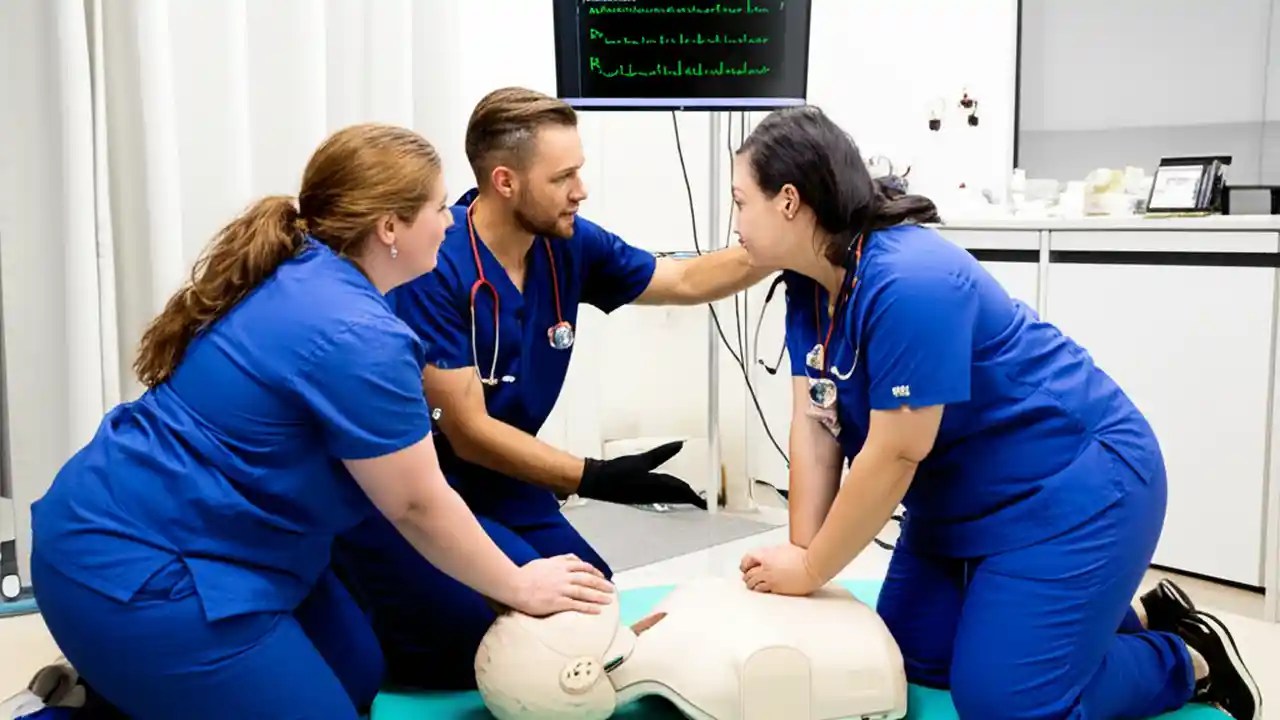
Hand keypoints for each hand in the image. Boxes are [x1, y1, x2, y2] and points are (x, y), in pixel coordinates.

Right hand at [507, 554, 614, 616]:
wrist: (514, 585)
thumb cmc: (525, 574)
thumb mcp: (545, 561)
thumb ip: (559, 559)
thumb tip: (572, 558)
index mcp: (561, 565)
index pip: (583, 567)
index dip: (595, 572)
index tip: (602, 576)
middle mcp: (564, 576)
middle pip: (588, 579)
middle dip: (602, 584)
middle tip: (612, 589)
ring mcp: (561, 589)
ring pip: (585, 592)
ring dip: (599, 596)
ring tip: (609, 600)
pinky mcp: (557, 602)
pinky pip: (577, 605)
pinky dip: (588, 608)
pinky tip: (597, 611)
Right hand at [576, 441, 706, 508]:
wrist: (598, 482)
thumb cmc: (617, 472)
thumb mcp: (642, 459)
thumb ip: (663, 452)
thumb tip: (680, 444)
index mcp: (656, 486)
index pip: (682, 492)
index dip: (695, 497)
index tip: (705, 502)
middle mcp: (654, 495)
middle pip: (678, 498)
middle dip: (691, 498)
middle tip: (702, 500)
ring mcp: (647, 498)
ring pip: (671, 499)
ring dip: (682, 497)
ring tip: (692, 497)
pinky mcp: (642, 497)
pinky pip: (662, 498)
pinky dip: (671, 496)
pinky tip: (671, 493)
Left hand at [740, 544, 822, 595]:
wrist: (813, 567)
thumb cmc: (805, 557)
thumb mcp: (786, 548)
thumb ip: (775, 553)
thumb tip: (772, 556)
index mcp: (767, 554)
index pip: (748, 558)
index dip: (745, 563)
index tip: (745, 566)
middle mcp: (766, 567)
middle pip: (748, 573)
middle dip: (747, 575)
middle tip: (747, 576)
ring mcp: (770, 579)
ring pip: (753, 583)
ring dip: (751, 584)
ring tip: (752, 584)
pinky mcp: (776, 589)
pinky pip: (762, 590)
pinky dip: (759, 590)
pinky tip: (761, 589)